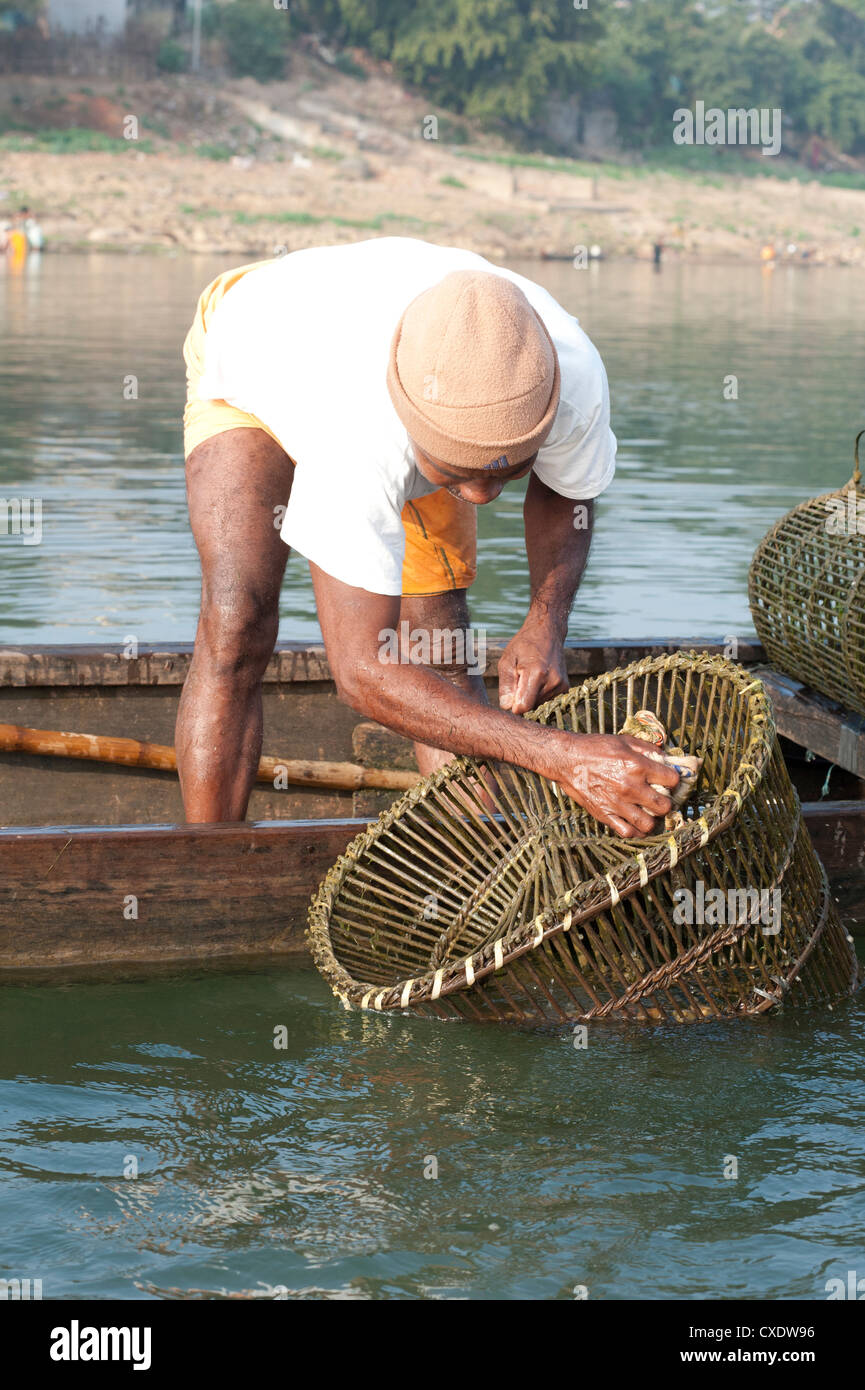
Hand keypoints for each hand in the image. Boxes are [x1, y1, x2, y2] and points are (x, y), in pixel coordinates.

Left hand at [498, 621, 568, 714]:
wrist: (548, 633)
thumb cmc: (523, 645)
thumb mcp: (507, 661)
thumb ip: (506, 685)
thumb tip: (507, 707)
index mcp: (537, 673)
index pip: (523, 707)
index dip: (513, 704)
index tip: (511, 692)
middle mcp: (552, 681)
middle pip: (530, 707)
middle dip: (522, 698)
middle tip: (521, 678)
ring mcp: (561, 685)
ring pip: (538, 705)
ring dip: (530, 696)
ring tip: (530, 676)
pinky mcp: (565, 688)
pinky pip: (547, 701)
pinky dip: (539, 694)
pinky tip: (538, 679)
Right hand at [546, 732, 679, 838]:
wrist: (567, 759)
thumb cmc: (595, 747)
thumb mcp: (624, 740)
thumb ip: (648, 748)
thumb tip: (666, 757)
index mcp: (637, 766)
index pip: (672, 779)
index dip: (673, 780)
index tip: (668, 780)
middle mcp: (630, 787)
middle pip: (664, 806)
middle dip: (666, 802)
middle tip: (660, 798)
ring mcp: (618, 804)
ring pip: (648, 824)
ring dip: (652, 818)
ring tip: (648, 812)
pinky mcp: (605, 815)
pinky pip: (627, 832)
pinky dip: (635, 830)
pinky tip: (635, 822)